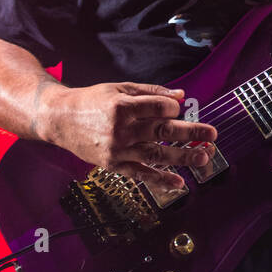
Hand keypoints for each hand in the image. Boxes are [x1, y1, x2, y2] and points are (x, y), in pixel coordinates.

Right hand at [37, 82, 217, 192]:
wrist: (59, 119)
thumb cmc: (91, 101)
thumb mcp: (119, 88)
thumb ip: (151, 92)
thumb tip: (182, 96)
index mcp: (121, 105)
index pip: (157, 108)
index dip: (173, 109)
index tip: (179, 110)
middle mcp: (120, 129)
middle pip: (162, 132)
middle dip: (191, 133)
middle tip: (213, 135)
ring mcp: (117, 149)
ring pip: (156, 155)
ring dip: (182, 158)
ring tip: (203, 158)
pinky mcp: (113, 164)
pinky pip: (140, 174)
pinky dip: (160, 180)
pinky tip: (179, 183)